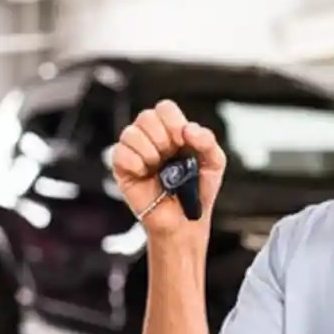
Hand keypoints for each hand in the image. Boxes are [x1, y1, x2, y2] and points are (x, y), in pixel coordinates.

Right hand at [111, 100, 226, 237]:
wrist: (184, 224)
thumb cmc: (197, 194)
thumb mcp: (214, 164)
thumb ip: (208, 141)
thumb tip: (189, 129)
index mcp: (172, 133)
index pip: (165, 109)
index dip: (173, 121)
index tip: (182, 140)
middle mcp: (152, 140)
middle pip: (146, 116)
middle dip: (161, 137)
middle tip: (170, 157)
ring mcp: (135, 154)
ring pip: (130, 133)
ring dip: (149, 151)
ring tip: (157, 168)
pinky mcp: (122, 170)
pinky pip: (119, 153)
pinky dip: (134, 162)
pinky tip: (144, 174)